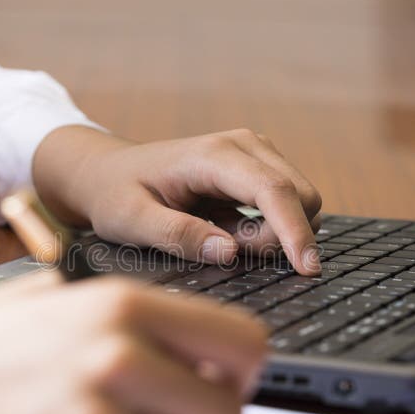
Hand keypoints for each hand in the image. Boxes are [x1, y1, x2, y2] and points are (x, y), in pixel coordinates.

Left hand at [33, 126, 322, 274]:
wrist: (107, 171)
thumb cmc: (116, 194)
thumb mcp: (132, 221)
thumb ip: (178, 235)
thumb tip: (230, 253)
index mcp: (213, 155)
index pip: (274, 190)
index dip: (296, 232)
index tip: (308, 268)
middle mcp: (243, 145)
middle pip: (300, 194)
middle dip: (281, 236)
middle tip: (230, 249)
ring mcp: (254, 153)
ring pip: (300, 199)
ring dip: (273, 233)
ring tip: (222, 237)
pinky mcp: (256, 168)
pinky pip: (285, 203)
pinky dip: (268, 227)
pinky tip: (230, 230)